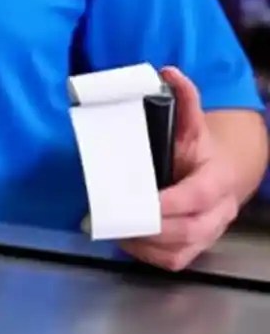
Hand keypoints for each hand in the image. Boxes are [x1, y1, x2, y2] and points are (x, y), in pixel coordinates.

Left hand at [119, 67, 239, 271]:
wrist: (221, 174)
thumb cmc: (199, 152)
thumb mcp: (192, 125)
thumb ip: (184, 100)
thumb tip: (169, 72)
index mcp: (217, 180)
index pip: (199, 195)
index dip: (172, 202)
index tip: (145, 202)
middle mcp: (218, 212)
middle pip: (190, 229)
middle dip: (152, 227)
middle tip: (115, 218)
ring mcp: (208, 234)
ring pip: (179, 250)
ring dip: (144, 243)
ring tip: (112, 227)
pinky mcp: (194, 250)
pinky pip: (172, 261)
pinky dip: (146, 254)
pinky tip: (124, 239)